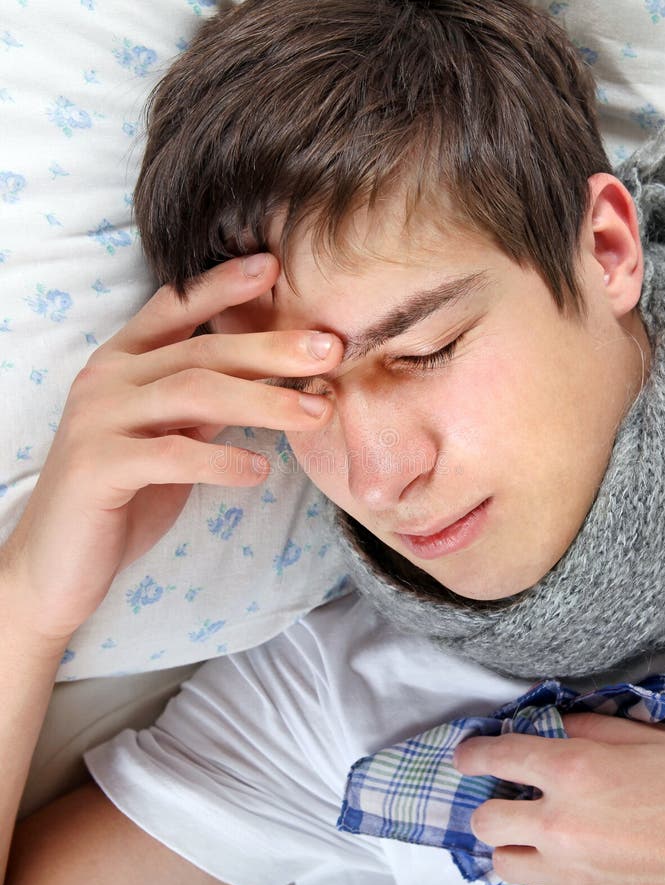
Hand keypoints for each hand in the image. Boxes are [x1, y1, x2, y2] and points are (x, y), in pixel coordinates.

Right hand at [0, 254, 341, 642]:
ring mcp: (97, 419)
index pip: (173, 307)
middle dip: (271, 349)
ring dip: (264, 401)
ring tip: (318, 412)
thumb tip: (269, 378)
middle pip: (202, 351)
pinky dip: (222, 461)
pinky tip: (259, 471)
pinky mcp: (97, 466)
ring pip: (194, 393)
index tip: (273, 266)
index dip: (221, 284)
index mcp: (121, 363)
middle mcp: (106, 379)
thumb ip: (203, 403)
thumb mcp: (168, 437)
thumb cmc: (123, 496)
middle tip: (330, 349)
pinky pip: (174, 455)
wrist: (58, 562)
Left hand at [453, 713, 664, 884]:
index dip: (472, 754)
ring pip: (503, 863)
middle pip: (487, 818)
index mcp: (570, 771)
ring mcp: (572, 871)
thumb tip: (548, 727)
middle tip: (508, 796)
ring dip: (511, 844)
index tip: (466, 755)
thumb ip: (582, 728)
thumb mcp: (635, 738)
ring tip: (529, 833)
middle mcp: (560, 823)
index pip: (496, 757)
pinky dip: (534, 884)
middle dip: (491, 803)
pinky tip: (546, 869)